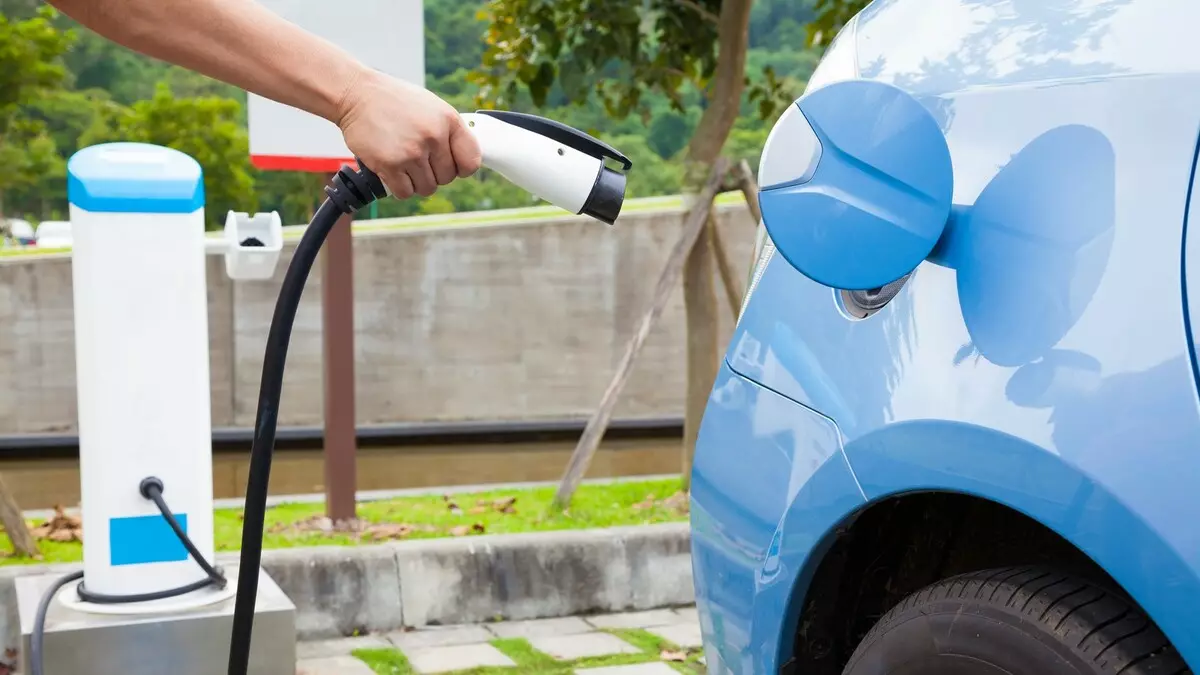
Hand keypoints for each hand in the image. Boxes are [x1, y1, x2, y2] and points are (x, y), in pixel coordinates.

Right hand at [335, 69, 481, 198]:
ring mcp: (412, 152)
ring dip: (416, 182)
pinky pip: (405, 192)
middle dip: (433, 173)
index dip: (461, 168)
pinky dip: (399, 187)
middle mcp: (433, 136)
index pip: (471, 161)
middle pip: (447, 178)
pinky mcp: (390, 164)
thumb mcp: (431, 107)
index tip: (450, 165)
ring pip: (427, 188)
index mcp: (448, 120)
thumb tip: (465, 160)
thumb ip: (450, 132)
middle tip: (417, 159)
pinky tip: (393, 171)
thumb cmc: (394, 102)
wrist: (356, 94)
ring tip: (404, 162)